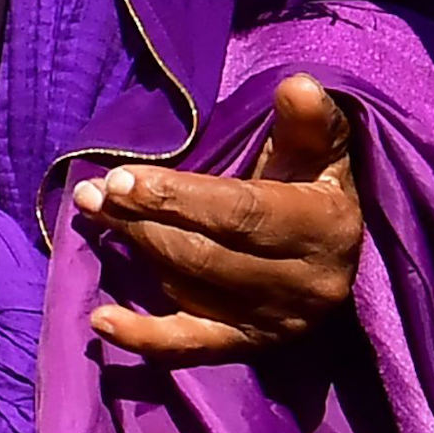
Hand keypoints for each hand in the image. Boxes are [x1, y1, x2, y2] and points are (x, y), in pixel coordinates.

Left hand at [81, 73, 364, 359]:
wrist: (340, 248)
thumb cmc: (318, 181)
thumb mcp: (322, 146)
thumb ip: (308, 118)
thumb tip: (295, 85)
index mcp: (323, 227)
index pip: (239, 214)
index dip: (176, 197)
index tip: (120, 180)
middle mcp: (304, 284)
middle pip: (204, 253)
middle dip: (143, 219)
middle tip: (94, 191)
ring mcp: (275, 321)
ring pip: (189, 288)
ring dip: (136, 249)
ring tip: (93, 213)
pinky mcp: (249, 345)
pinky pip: (192, 347)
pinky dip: (144, 338)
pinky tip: (101, 321)